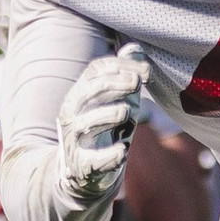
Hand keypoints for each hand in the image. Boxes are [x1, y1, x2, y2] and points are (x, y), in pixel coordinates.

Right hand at [56, 45, 149, 202]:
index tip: (147, 71)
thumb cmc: (103, 129)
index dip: (121, 66)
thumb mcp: (114, 101)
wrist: (81, 173)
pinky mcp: (81, 166)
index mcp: (81, 93)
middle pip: (87, 92)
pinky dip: (107, 156)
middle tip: (136, 83)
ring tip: (127, 113)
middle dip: (112, 84)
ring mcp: (74, 140)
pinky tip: (122, 151)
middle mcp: (73, 113)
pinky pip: (91, 161)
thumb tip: (135, 47)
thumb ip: (124, 76)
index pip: (96, 70)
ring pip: (85, 124)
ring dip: (107, 115)